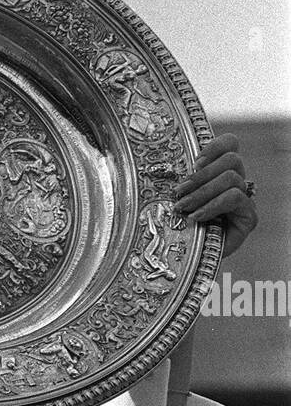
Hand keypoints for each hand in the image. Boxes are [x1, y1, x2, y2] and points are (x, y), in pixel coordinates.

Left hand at [172, 133, 257, 258]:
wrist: (188, 261)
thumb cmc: (178, 228)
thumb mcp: (175, 199)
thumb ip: (179, 181)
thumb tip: (156, 166)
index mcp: (220, 172)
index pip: (230, 144)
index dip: (214, 146)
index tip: (194, 162)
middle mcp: (236, 182)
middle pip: (231, 159)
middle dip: (201, 175)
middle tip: (179, 192)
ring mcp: (244, 199)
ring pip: (231, 178)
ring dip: (202, 192)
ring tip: (183, 207)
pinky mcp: (248, 217)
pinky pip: (235, 198)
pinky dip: (212, 206)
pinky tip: (197, 217)